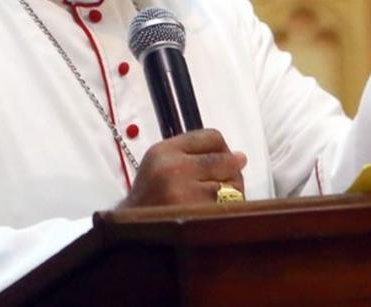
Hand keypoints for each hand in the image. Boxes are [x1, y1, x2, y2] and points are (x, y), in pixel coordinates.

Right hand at [119, 129, 246, 207]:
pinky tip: (214, 215)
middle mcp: (172, 170)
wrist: (130, 233)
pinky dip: (228, 212)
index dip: (223, 149)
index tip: (223, 160)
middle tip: (226, 183)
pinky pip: (228, 208)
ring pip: (231, 185)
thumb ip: (194, 154)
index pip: (212, 137)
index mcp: (163, 152)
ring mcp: (184, 195)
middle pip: (226, 160)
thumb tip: (241, 157)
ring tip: (216, 201)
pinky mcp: (194, 217)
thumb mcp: (160, 164)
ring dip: (232, 194)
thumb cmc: (151, 199)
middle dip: (232, 171)